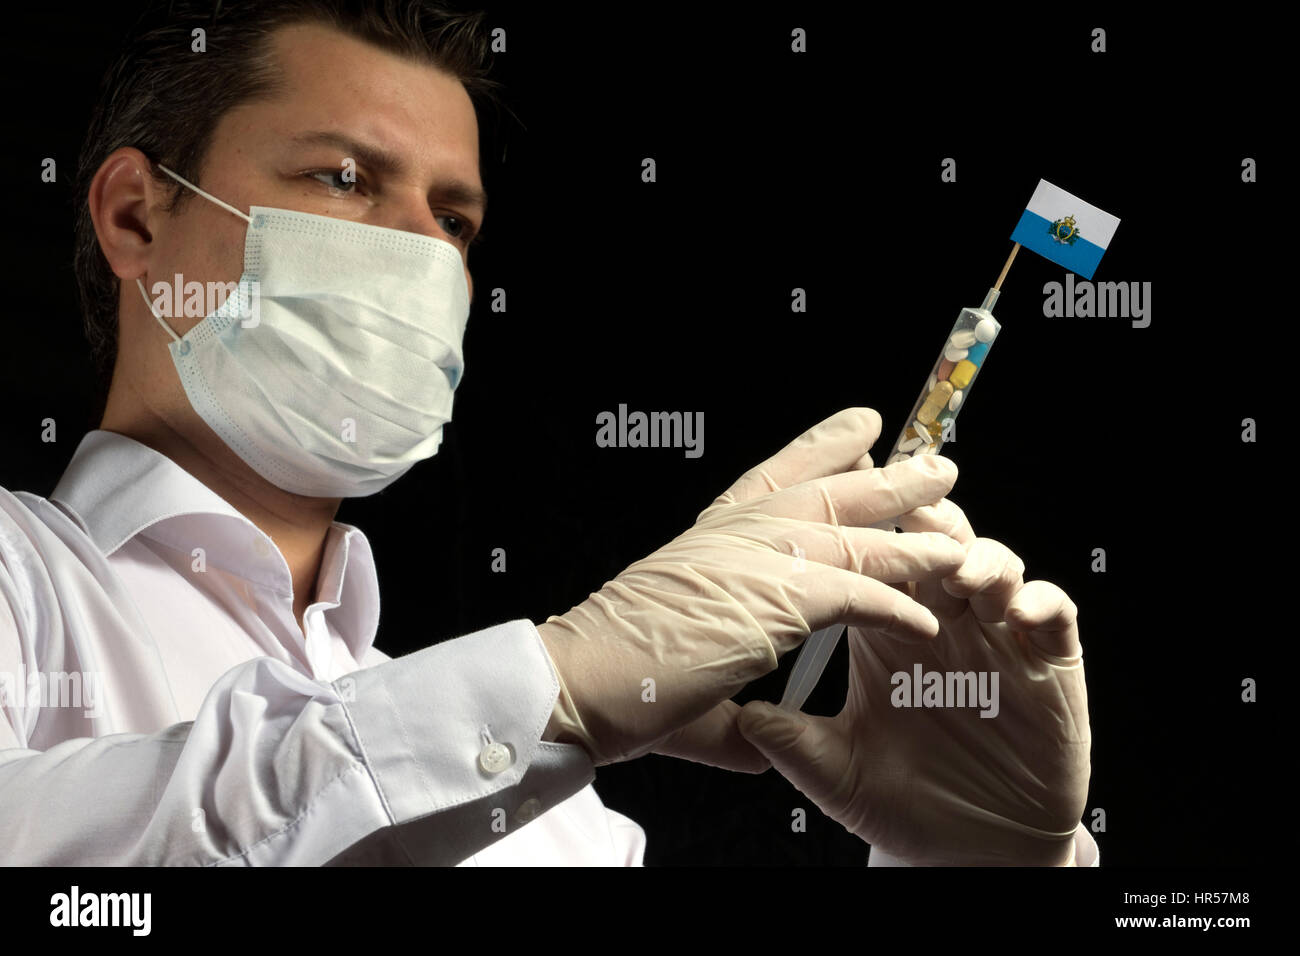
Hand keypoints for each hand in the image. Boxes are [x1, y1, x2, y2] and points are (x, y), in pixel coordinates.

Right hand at [536, 408, 966, 767]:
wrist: (576, 679)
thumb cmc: (612, 679)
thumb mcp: (683, 673)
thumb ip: (732, 700)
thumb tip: (755, 735)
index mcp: (708, 541)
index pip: (774, 479)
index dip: (821, 449)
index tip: (860, 426)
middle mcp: (732, 536)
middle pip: (825, 491)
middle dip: (885, 477)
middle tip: (932, 462)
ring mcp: (753, 559)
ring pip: (850, 535)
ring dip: (908, 531)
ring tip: (955, 524)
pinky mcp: (772, 598)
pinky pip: (854, 594)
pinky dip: (892, 605)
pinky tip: (926, 615)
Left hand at [737, 495, 1090, 864]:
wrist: (972, 850)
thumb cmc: (905, 803)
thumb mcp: (839, 774)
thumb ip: (796, 743)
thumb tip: (745, 717)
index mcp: (886, 634)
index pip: (877, 563)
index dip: (866, 532)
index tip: (843, 509)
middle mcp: (944, 624)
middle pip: (938, 545)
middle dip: (929, 520)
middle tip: (913, 505)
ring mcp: (998, 639)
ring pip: (996, 566)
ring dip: (980, 558)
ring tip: (960, 573)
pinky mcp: (1049, 664)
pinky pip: (1054, 613)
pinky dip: (1040, 601)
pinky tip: (1018, 613)